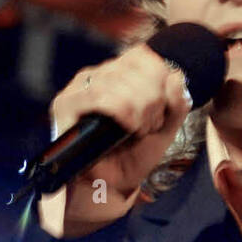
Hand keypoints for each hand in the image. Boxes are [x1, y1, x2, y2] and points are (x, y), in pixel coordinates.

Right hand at [42, 43, 194, 237]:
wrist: (113, 186)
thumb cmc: (134, 155)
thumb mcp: (165, 129)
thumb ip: (176, 104)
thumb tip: (176, 76)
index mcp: (119, 72)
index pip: (142, 55)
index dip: (160, 80)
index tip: (161, 112)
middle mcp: (98, 74)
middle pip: (133, 68)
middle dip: (152, 100)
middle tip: (150, 126)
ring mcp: (80, 87)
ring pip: (118, 80)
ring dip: (138, 109)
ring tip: (139, 130)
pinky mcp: (65, 104)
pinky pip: (99, 95)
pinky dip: (121, 111)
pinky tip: (127, 127)